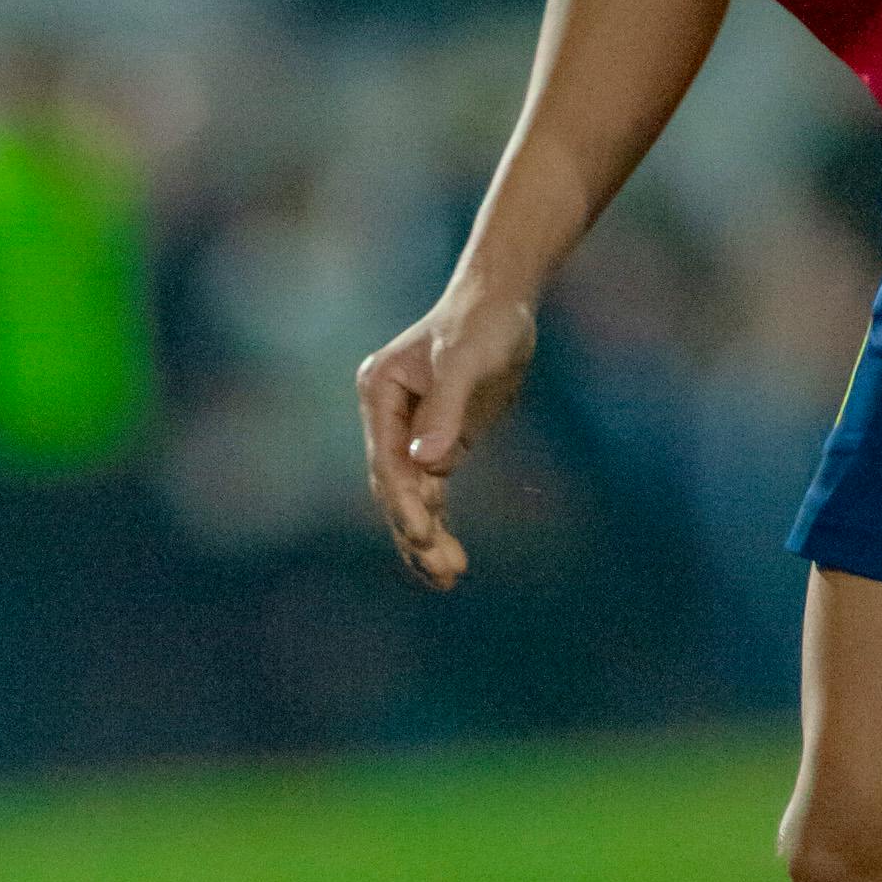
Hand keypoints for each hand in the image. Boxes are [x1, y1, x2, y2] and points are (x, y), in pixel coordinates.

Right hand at [358, 294, 537, 589]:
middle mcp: (386, 417)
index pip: (386, 460)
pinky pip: (431, 494)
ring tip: (450, 578)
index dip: (404, 502)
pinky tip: (450, 561)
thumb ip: (445, 408)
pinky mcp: (436, 445)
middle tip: (446, 573)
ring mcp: (409, 434)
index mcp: (379, 392)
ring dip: (427, 540)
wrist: (502, 303)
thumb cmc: (483, 321)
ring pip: (412, 498)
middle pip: (394, 488)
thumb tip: (428, 465)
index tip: (425, 537)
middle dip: (417, 532)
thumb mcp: (467, 359)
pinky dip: (439, 526)